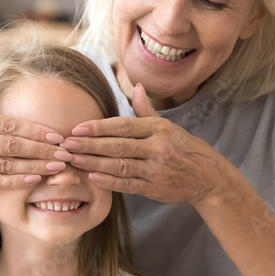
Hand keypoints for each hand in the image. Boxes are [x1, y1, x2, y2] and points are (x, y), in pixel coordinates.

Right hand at [0, 59, 70, 192]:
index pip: (8, 123)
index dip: (36, 130)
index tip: (57, 134)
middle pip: (12, 145)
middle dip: (43, 149)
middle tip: (66, 152)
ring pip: (5, 165)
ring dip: (35, 166)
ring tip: (58, 167)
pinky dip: (14, 181)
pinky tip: (33, 179)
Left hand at [64, 84, 227, 205]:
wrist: (208, 177)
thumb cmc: (183, 148)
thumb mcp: (168, 126)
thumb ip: (147, 110)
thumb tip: (136, 86)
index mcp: (158, 129)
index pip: (123, 126)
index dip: (98, 127)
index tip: (77, 128)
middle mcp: (158, 147)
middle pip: (117, 145)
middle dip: (89, 145)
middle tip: (66, 144)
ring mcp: (156, 169)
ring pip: (120, 165)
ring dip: (94, 162)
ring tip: (74, 159)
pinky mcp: (155, 189)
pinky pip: (129, 184)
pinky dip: (109, 181)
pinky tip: (92, 176)